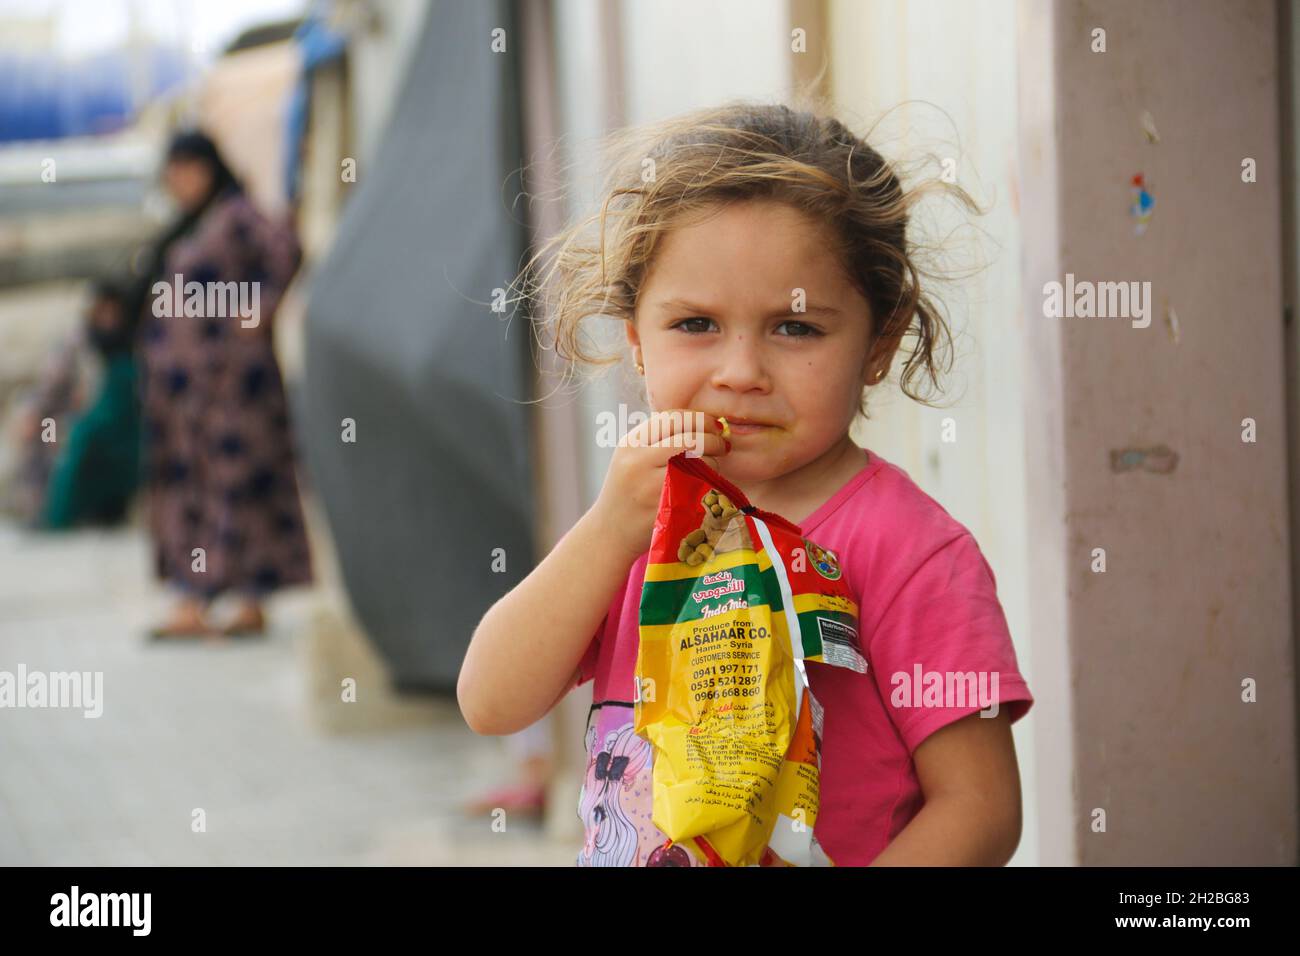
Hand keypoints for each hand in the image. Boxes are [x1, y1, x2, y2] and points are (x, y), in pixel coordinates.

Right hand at [588, 408, 730, 562]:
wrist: (609, 532)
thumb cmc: (628, 492)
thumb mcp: (632, 458)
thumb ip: (659, 439)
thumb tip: (702, 423)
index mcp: (631, 443)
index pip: (673, 417)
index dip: (700, 418)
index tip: (714, 425)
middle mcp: (638, 460)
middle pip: (689, 436)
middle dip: (713, 437)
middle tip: (722, 444)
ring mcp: (651, 484)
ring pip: (698, 460)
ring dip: (713, 461)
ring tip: (712, 466)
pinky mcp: (664, 506)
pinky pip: (698, 485)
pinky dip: (709, 481)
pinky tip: (707, 482)